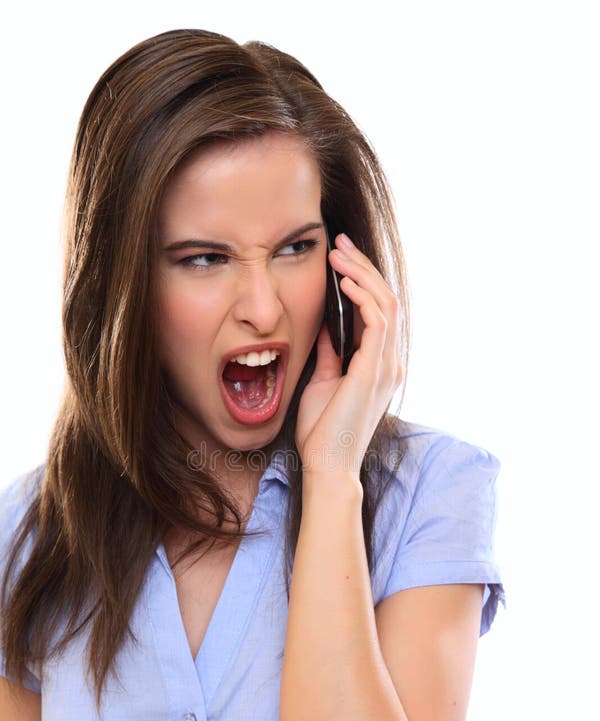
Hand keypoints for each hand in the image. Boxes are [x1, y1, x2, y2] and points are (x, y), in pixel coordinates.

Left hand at [295, 232, 403, 478]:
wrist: (327, 465)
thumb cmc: (323, 431)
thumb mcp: (324, 382)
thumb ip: (331, 353)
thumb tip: (325, 325)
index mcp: (381, 365)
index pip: (380, 311)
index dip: (363, 280)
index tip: (340, 257)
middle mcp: (390, 362)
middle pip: (386, 299)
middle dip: (363, 266)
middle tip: (339, 242)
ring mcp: (386, 366)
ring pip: (385, 304)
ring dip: (361, 273)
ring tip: (337, 252)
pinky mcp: (374, 370)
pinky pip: (377, 321)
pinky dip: (362, 296)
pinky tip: (342, 280)